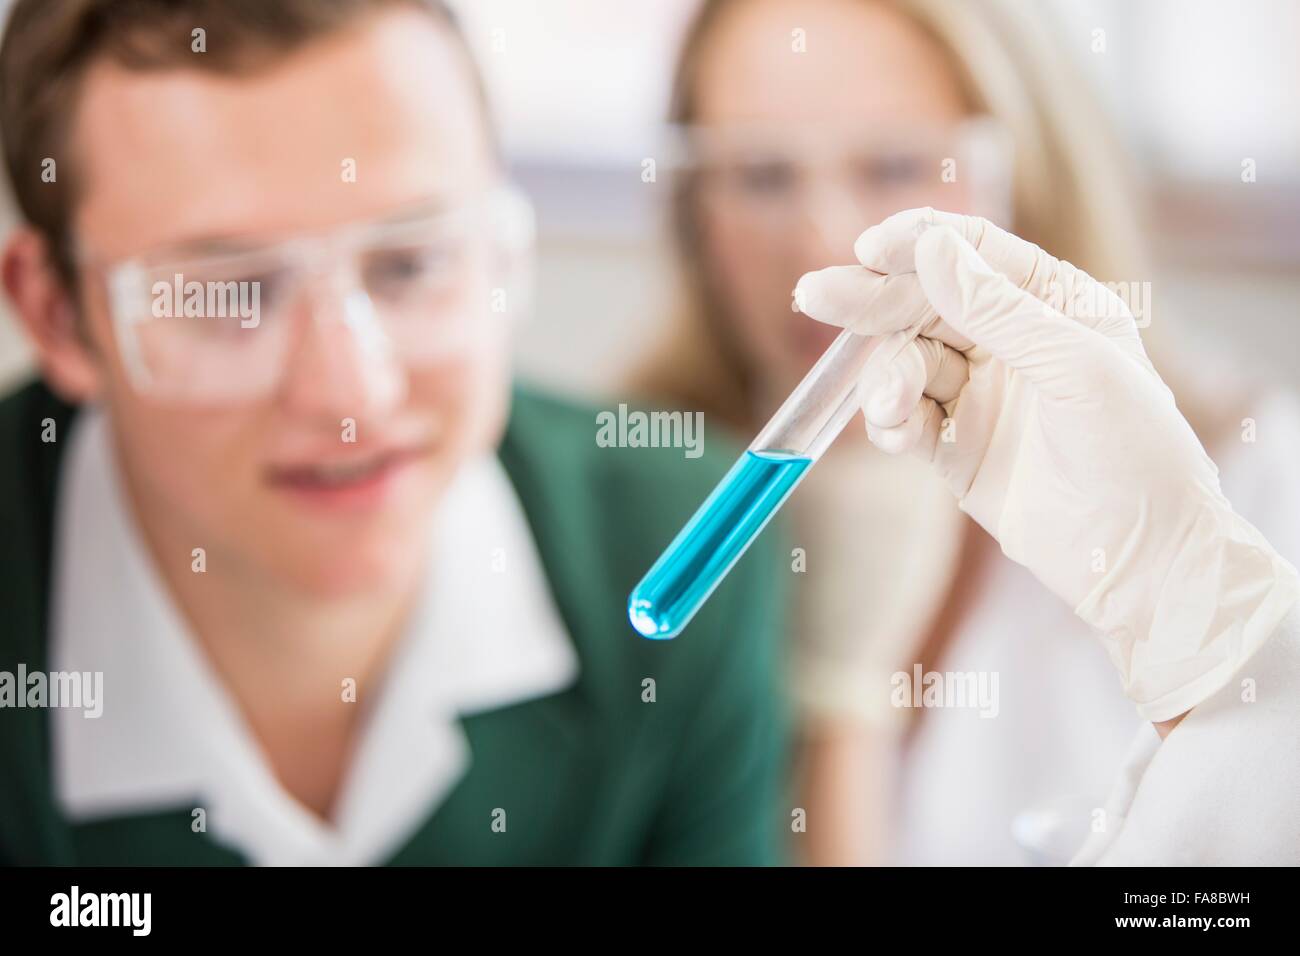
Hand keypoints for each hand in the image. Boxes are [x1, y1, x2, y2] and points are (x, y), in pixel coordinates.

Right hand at [795, 208, 1298, 721]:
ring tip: (891, 405)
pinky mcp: (954, 448)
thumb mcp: (1073, 367)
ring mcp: (978, 396)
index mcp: (1052, 303)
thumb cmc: (1135, 454)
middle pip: (922, 303)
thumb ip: (997, 309)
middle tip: (814, 295)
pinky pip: (903, 419)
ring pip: (905, 363)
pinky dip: (890, 421)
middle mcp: (1009, 342)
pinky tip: (899, 433)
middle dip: (870, 301)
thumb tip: (931, 247)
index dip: (918, 243)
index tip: (868, 249)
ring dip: (886, 377)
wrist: (1138, 559)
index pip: (972, 252)